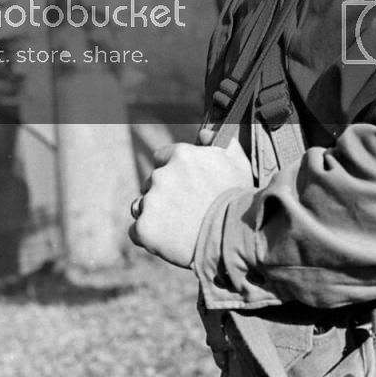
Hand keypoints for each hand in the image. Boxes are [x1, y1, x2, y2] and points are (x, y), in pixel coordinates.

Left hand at [129, 139, 252, 267]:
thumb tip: (202, 134)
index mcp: (181, 155)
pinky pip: (136, 231)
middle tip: (184, 210)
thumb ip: (219, 140)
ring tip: (176, 227)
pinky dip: (149, 237)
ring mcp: (151, 202)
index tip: (184, 186)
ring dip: (154, 214)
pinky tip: (167, 241)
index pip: (162, 157)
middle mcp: (161, 175)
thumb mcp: (237, 161)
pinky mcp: (145, 228)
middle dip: (163, 194)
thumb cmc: (238, 199)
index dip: (173, 172)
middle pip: (151, 183)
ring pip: (141, 206)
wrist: (235, 237)